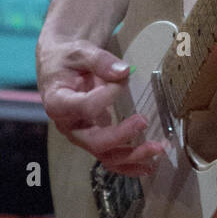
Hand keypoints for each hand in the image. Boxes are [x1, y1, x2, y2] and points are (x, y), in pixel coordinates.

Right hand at [38, 38, 165, 176]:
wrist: (60, 67)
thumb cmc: (67, 59)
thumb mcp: (79, 51)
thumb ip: (100, 61)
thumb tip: (123, 72)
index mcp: (59, 103)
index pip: (85, 107)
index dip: (107, 96)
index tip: (122, 80)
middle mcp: (69, 126)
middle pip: (95, 142)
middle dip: (122, 136)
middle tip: (143, 121)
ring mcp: (82, 135)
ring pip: (106, 155)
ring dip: (133, 156)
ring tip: (157, 149)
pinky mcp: (94, 138)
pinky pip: (111, 157)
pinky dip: (130, 165)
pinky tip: (149, 166)